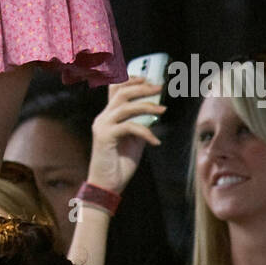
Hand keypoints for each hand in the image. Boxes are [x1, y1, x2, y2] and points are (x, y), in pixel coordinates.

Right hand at [86, 78, 165, 194]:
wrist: (107, 185)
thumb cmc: (119, 164)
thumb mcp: (133, 141)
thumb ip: (140, 126)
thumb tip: (154, 114)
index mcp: (108, 116)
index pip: (114, 90)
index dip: (129, 80)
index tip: (147, 78)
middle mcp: (103, 118)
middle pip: (121, 93)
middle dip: (142, 88)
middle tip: (159, 88)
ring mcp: (103, 126)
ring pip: (125, 106)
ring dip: (146, 106)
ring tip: (163, 109)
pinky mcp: (105, 137)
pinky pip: (129, 127)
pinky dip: (145, 132)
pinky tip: (155, 141)